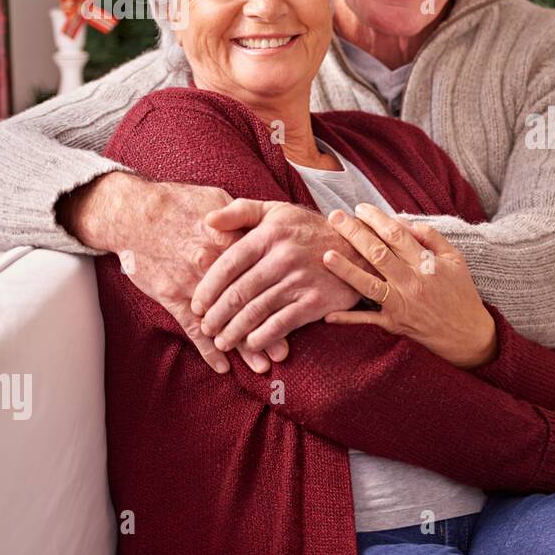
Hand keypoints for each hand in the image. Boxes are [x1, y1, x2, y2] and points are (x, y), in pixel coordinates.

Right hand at [58, 172, 281, 374]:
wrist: (136, 213)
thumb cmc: (180, 203)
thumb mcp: (218, 200)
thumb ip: (245, 216)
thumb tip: (272, 226)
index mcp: (229, 242)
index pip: (262, 275)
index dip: (281, 296)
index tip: (299, 313)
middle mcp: (213, 268)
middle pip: (247, 304)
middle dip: (266, 329)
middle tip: (284, 352)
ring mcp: (192, 286)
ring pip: (223, 322)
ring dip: (242, 346)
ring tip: (262, 366)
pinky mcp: (172, 297)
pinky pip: (192, 329)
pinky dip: (207, 349)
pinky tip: (223, 367)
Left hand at [191, 198, 368, 353]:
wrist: (358, 248)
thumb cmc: (309, 230)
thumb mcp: (276, 211)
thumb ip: (240, 212)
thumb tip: (206, 220)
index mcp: (269, 235)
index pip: (228, 265)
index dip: (207, 289)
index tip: (196, 306)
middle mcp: (284, 257)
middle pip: (239, 293)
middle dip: (217, 316)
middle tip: (206, 328)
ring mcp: (300, 281)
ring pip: (256, 312)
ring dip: (234, 331)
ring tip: (223, 341)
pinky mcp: (316, 302)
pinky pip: (281, 325)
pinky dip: (262, 338)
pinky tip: (250, 344)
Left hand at [321, 204, 495, 368]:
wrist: (468, 334)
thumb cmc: (461, 293)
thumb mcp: (455, 259)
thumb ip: (431, 237)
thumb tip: (404, 222)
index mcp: (426, 264)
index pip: (396, 235)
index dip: (376, 219)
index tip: (360, 208)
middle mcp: (411, 283)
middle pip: (377, 254)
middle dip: (354, 233)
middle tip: (335, 217)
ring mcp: (401, 305)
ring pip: (368, 285)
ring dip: (346, 270)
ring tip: (326, 255)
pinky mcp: (394, 324)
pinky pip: (368, 320)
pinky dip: (349, 319)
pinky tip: (328, 314)